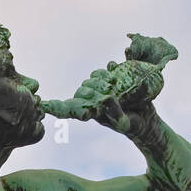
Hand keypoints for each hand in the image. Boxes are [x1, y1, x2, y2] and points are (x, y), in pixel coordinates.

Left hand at [42, 33, 175, 131]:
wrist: (147, 120)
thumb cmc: (134, 126)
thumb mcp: (125, 123)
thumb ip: (115, 113)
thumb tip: (105, 99)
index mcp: (93, 112)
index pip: (70, 109)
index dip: (57, 107)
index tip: (43, 105)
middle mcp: (96, 100)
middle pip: (85, 87)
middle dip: (94, 85)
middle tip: (109, 91)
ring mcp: (105, 90)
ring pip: (94, 77)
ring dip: (102, 76)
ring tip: (114, 83)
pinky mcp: (115, 82)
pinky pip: (108, 70)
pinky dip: (111, 67)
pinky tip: (116, 65)